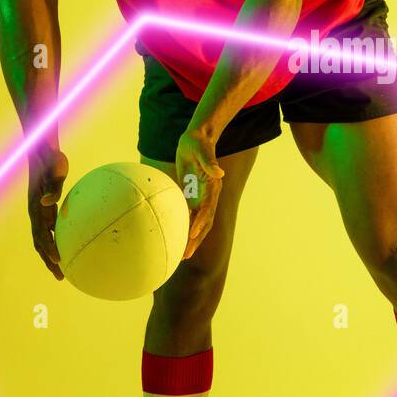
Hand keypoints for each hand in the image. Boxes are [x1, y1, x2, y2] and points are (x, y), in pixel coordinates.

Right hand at [27, 145, 68, 279]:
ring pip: (43, 239)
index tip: (58, 261)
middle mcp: (36, 213)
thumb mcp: (55, 172)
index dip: (49, 249)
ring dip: (50, 256)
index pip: (42, 234)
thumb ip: (53, 188)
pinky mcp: (46, 209)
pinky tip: (66, 249)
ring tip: (62, 270)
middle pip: (41, 243)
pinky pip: (49, 230)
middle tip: (61, 277)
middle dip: (49, 261)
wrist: (44, 152)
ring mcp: (40, 212)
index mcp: (37, 208)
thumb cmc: (52, 161)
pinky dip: (55, 242)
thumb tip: (48, 202)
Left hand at [176, 130, 224, 258]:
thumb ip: (210, 161)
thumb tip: (220, 173)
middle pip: (204, 223)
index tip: (192, 234)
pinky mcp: (193, 197)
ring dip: (191, 240)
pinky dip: (185, 229)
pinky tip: (177, 239)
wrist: (197, 140)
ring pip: (198, 224)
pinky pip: (190, 217)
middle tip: (185, 255)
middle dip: (195, 240)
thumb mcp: (201, 149)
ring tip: (182, 255)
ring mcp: (201, 198)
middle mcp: (209, 196)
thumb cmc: (197, 143)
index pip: (207, 209)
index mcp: (212, 186)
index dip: (200, 222)